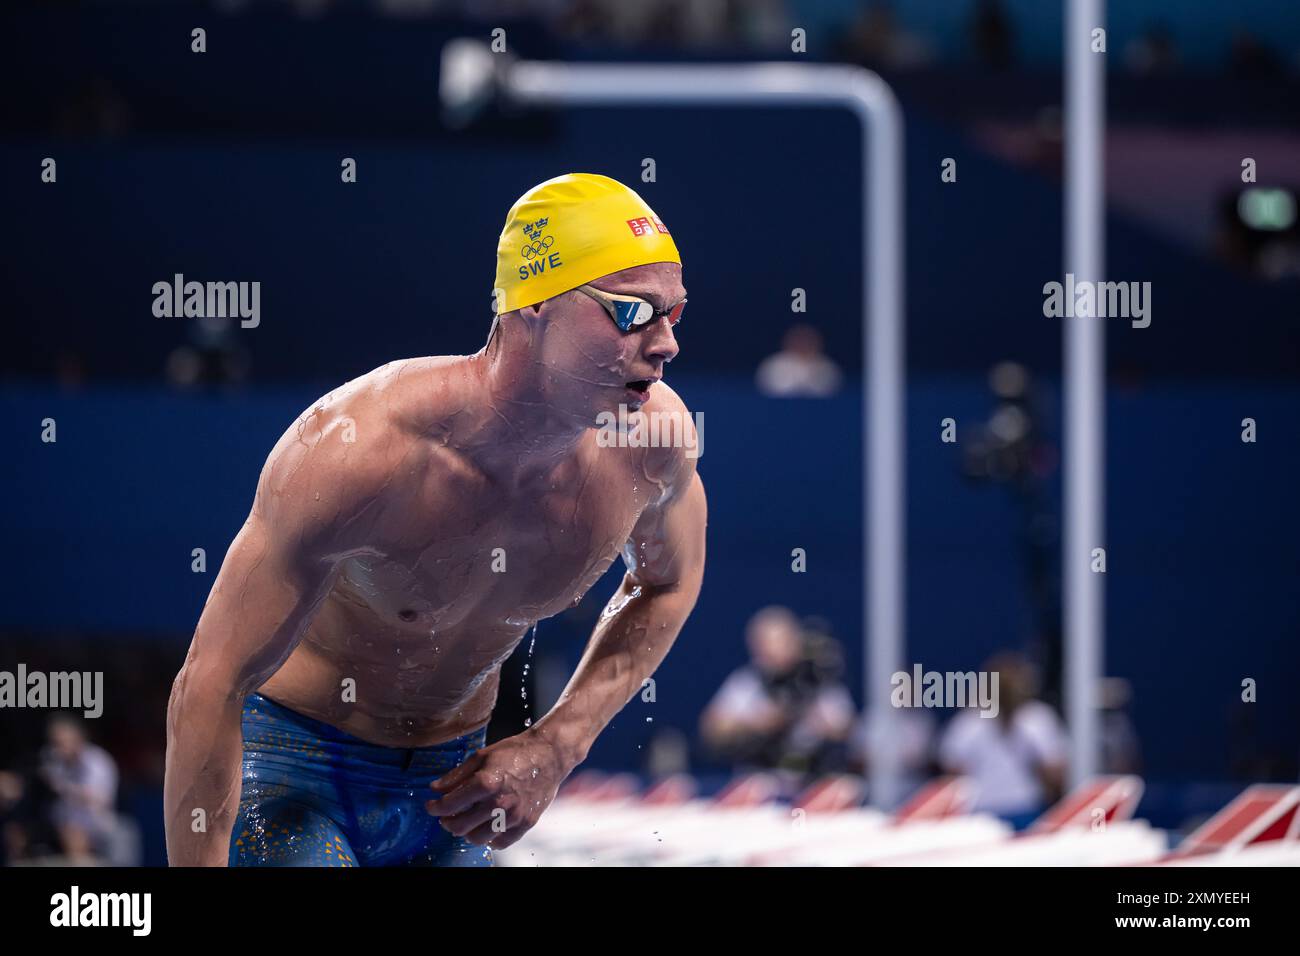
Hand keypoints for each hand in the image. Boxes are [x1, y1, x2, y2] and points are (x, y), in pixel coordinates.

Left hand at [426, 729, 569, 850]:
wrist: (549, 754)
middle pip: (460, 826)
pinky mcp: (526, 823)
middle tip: (446, 815)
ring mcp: (514, 815)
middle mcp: (498, 802)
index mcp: (485, 783)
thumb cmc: (515, 751)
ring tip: (467, 820)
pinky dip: (490, 839)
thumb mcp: (481, 756)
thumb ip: (456, 775)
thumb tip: (435, 789)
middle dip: (447, 822)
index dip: (435, 807)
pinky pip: (501, 842)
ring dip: (467, 831)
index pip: (450, 805)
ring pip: (478, 838)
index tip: (431, 806)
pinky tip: (487, 827)